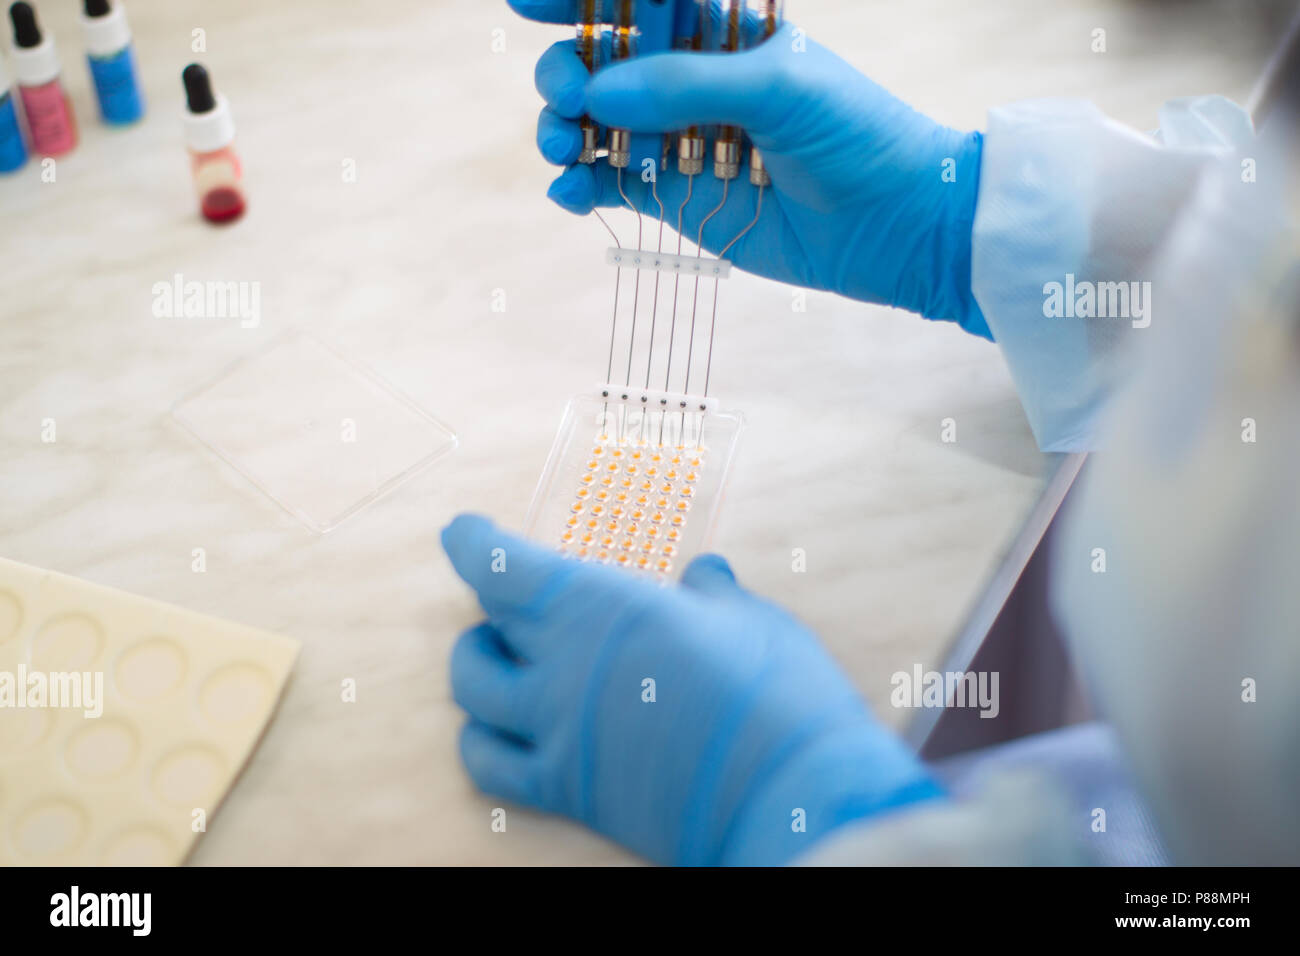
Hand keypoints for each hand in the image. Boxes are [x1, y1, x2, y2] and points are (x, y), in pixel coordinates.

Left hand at [442, 514, 943, 864]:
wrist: (789, 797)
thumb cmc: (777, 692)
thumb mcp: (749, 620)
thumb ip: (713, 595)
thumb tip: (703, 575)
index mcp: (599, 608)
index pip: (503, 566)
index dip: (473, 542)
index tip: (462, 530)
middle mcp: (561, 667)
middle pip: (487, 621)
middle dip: (489, 601)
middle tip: (508, 595)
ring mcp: (557, 732)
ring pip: (472, 690)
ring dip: (477, 663)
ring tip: (497, 655)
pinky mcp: (568, 790)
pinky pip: (491, 765)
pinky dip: (481, 741)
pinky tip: (494, 730)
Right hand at [510, 0, 988, 336]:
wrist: (893, 223)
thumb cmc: (855, 133)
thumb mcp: (778, 86)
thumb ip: (685, 83)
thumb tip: (599, 91)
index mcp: (721, 30)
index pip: (640, 1)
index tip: (527, 2)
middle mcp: (690, 79)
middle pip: (601, 62)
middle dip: (566, 70)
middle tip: (568, 95)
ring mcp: (677, 139)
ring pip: (594, 124)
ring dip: (562, 128)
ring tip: (565, 146)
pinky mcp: (674, 197)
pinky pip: (606, 186)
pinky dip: (577, 188)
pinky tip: (568, 192)